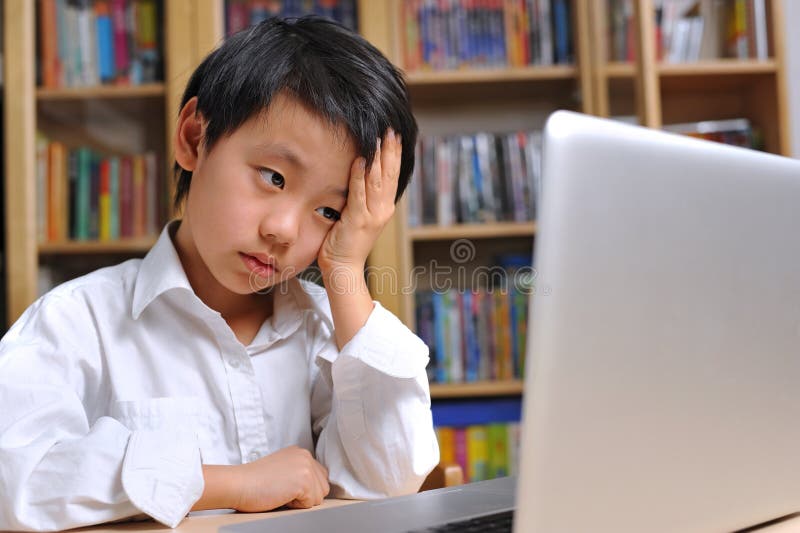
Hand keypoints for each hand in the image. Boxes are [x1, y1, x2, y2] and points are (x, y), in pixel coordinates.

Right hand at [233, 446, 329, 511]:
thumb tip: (314, 487)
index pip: (320, 476)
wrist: (239, 484)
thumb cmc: (254, 481)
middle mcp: (306, 456)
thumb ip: (299, 471)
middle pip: (323, 486)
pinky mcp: (305, 481)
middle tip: (282, 490)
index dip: (305, 488)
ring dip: (302, 501)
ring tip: (282, 492)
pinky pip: (311, 503)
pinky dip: (297, 506)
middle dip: (306, 495)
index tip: (287, 487)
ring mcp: (306, 467)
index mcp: (300, 452)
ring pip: (319, 496)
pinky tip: (281, 496)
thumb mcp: (282, 468)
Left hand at [317, 128, 401, 274]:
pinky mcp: (357, 220)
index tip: (395, 135)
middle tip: (391, 129)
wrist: (343, 268)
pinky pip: (359, 193)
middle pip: (389, 174)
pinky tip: (361, 159)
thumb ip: (361, 196)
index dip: (395, 155)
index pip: (392, 176)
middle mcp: (382, 210)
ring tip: (380, 137)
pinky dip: (360, 176)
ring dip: (379, 157)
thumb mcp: (358, 215)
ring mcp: (372, 215)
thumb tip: (359, 172)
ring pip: (378, 180)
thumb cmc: (345, 242)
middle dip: (391, 150)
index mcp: (384, 208)